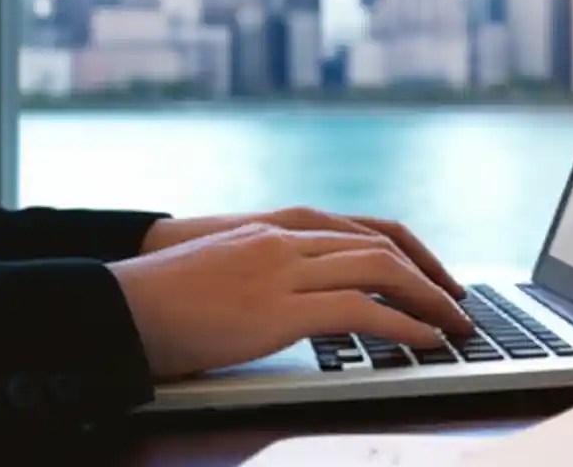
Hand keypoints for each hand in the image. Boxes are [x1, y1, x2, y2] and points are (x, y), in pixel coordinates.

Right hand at [109, 223, 475, 378]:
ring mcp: (283, 271)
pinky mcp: (276, 308)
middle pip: (381, 247)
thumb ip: (266, 276)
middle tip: (458, 304)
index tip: (434, 278)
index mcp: (276, 232)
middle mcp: (286, 242)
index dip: (408, 254)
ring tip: (455, 326)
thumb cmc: (160, 300)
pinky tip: (424, 340)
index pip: (363, 232)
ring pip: (379, 271)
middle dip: (428, 276)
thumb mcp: (223, 273)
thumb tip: (296, 303)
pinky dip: (402, 324)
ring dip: (427, 299)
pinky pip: (359, 311)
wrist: (114, 307)